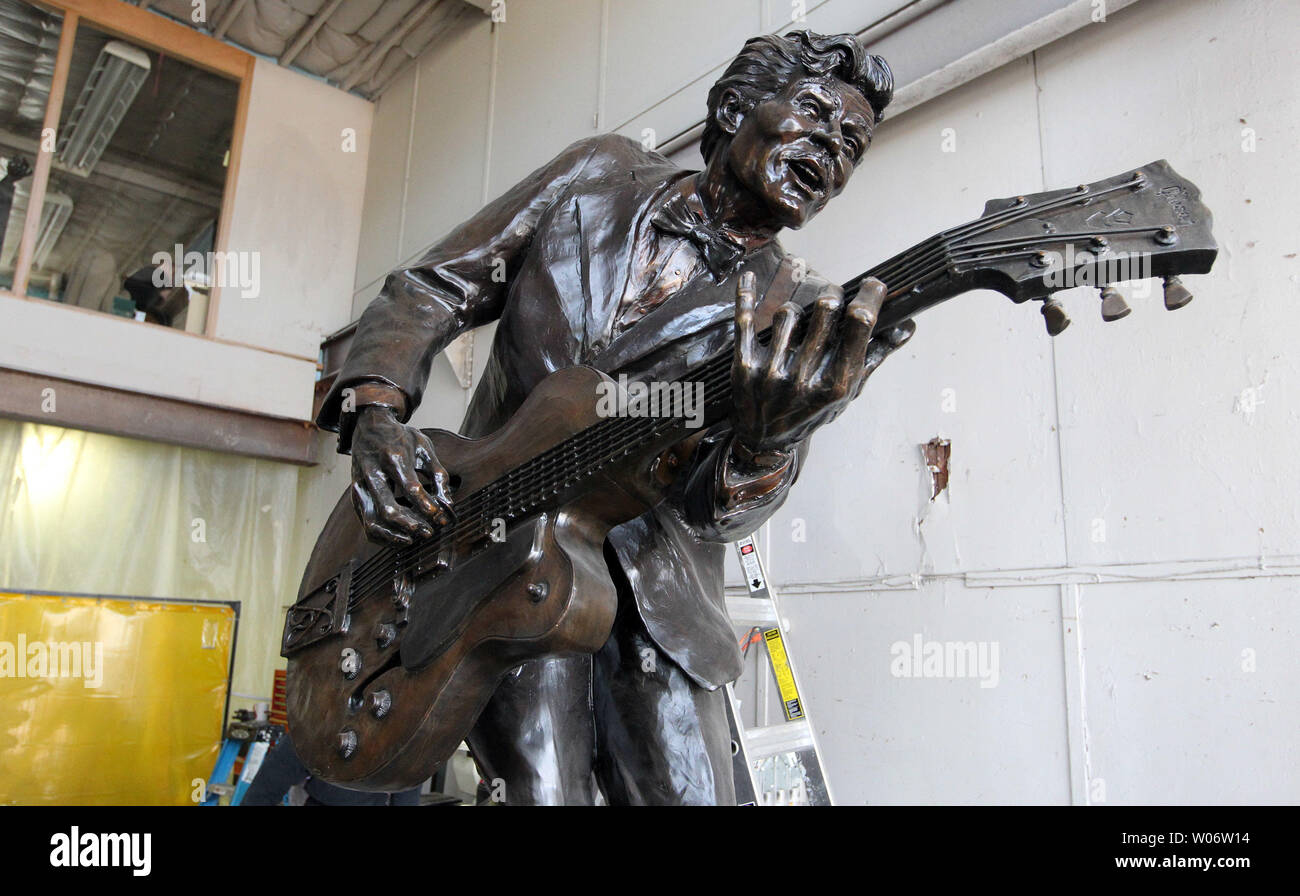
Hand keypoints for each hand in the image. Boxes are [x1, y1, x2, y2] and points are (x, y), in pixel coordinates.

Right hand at [348, 406, 453, 544]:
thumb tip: (448, 505)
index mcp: (393, 456)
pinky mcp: (356, 496)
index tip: (442, 518)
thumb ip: (439, 475)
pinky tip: (401, 538)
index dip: (427, 507)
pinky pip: (366, 524)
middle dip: (411, 526)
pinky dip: (383, 536)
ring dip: (395, 536)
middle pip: (388, 510)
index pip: (410, 488)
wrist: (369, 426)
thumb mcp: (425, 448)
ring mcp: (360, 486)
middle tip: (429, 533)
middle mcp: (372, 472)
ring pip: (372, 522)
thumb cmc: (401, 438)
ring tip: (415, 539)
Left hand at [730, 273, 914, 456]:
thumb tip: (907, 326)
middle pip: (825, 309)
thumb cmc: (812, 411)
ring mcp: (772, 372)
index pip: (859, 324)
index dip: (869, 296)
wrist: (765, 441)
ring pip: (789, 312)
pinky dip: (747, 295)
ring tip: (799, 323)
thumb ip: (876, 357)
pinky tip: (751, 276)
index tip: (873, 285)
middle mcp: (806, 377)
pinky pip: (744, 321)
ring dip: (797, 310)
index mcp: (837, 383)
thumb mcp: (848, 392)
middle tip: (832, 298)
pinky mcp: (744, 366)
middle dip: (832, 296)